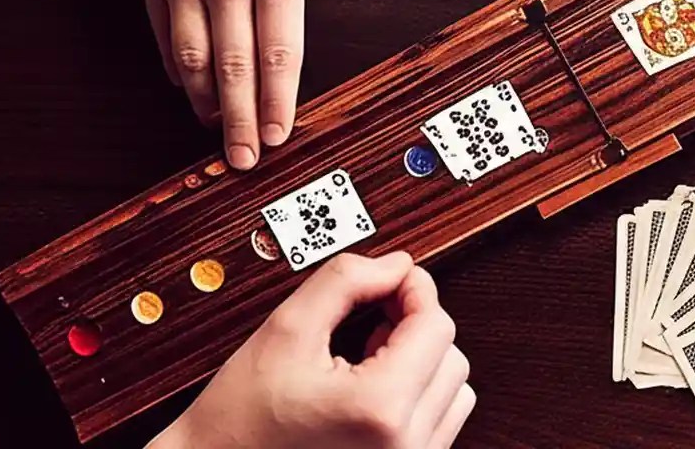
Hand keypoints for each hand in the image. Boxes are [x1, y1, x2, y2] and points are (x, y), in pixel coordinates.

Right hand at [131, 0, 315, 169]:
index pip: (282, 58)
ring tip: (216, 127)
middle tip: (243, 158)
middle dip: (242, 123)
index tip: (278, 136)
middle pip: (238, 71)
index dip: (279, 106)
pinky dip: (175, 67)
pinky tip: (187, 86)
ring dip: (206, 101)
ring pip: (193, 61)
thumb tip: (282, 38)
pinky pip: (163, 34)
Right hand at [150, 253, 474, 448]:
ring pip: (455, 391)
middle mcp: (405, 446)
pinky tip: (373, 389)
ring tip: (370, 357)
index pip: (436, 325)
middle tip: (373, 317)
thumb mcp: (286, 330)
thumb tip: (397, 265)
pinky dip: (418, 397)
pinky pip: (441, 423)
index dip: (415, 289)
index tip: (392, 280)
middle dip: (417, 326)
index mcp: (380, 408)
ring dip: (423, 363)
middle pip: (452, 356)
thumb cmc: (239, 419)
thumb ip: (346, 281)